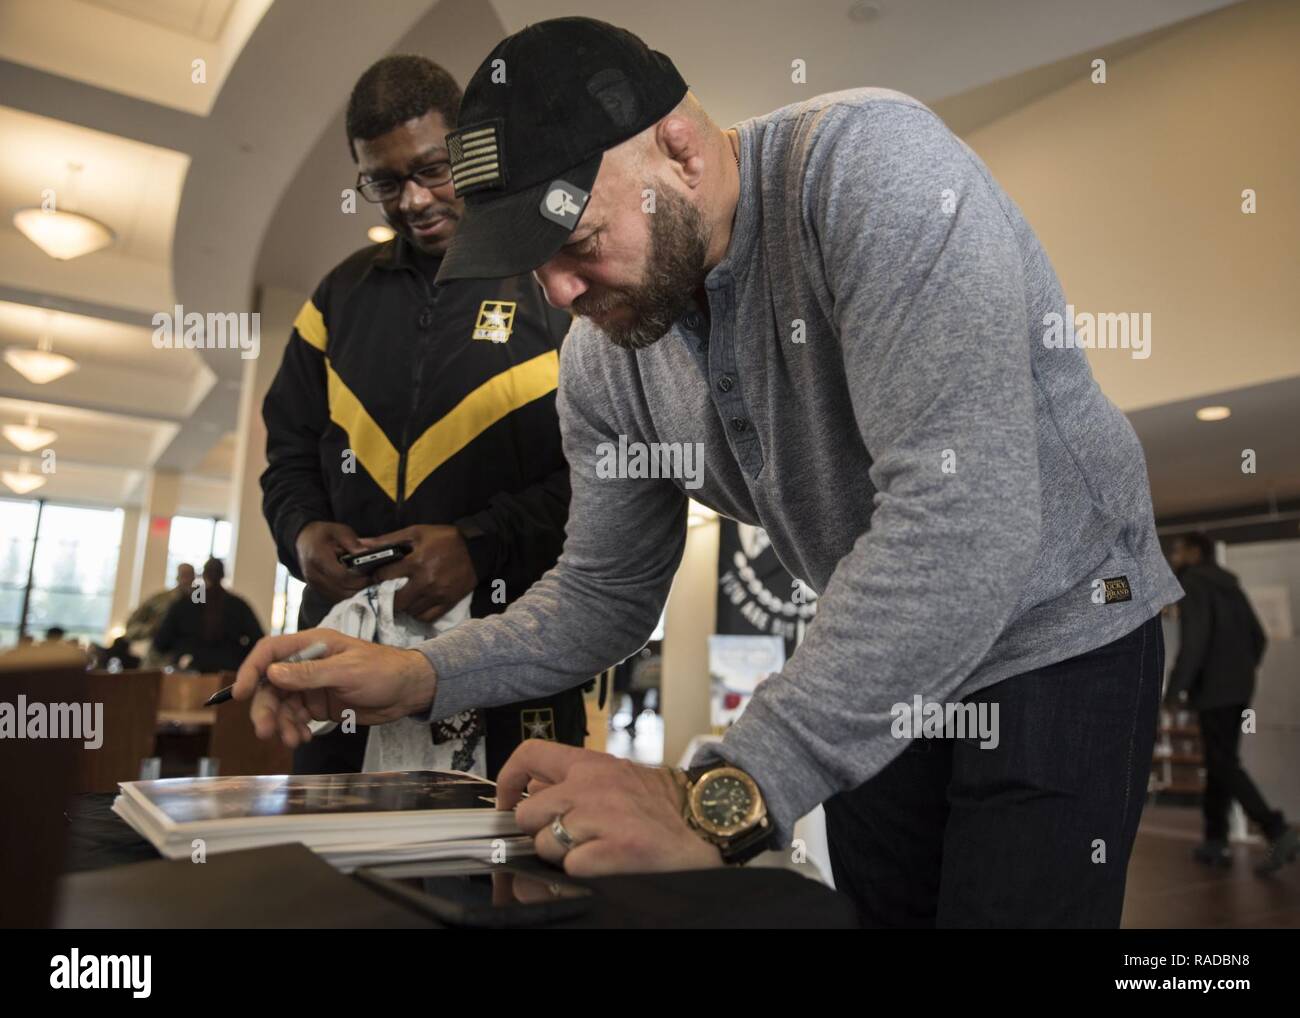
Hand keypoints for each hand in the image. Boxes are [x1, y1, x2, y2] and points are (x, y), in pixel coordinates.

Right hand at [231, 629, 437, 746]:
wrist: (409, 691)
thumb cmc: (384, 671)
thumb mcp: (347, 671)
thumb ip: (310, 673)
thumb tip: (272, 673)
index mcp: (312, 644)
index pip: (270, 652)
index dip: (251, 670)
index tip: (239, 694)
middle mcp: (306, 664)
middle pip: (270, 685)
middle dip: (265, 708)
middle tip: (266, 732)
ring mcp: (311, 686)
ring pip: (281, 705)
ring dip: (281, 724)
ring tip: (292, 740)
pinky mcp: (319, 705)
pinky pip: (296, 718)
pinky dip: (294, 729)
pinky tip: (302, 738)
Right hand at [295, 521, 367, 603]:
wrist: (303, 540)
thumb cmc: (322, 534)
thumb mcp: (338, 530)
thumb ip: (351, 541)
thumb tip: (366, 553)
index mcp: (318, 557)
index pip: (341, 576)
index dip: (358, 578)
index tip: (370, 574)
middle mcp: (313, 574)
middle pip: (341, 589)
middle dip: (359, 587)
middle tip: (372, 581)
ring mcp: (314, 583)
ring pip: (338, 597)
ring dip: (354, 593)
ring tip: (366, 583)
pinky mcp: (316, 589)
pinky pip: (334, 598)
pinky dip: (347, 595)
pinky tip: (356, 587)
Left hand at [365, 525, 476, 621]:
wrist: (478, 548)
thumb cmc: (445, 538)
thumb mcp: (417, 532)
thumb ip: (389, 540)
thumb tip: (361, 545)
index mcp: (416, 562)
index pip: (384, 576)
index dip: (377, 576)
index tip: (378, 575)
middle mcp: (426, 581)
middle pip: (396, 601)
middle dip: (388, 597)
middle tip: (388, 592)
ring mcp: (438, 594)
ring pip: (410, 612)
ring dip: (403, 607)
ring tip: (403, 597)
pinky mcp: (448, 602)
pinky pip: (427, 618)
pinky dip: (419, 614)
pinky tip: (417, 605)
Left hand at [497, 742, 723, 875]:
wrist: (707, 830)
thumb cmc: (662, 812)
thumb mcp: (619, 780)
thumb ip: (576, 781)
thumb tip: (531, 791)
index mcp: (592, 764)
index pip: (530, 754)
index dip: (507, 780)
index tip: (506, 802)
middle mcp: (592, 785)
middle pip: (527, 813)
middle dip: (541, 833)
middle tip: (570, 839)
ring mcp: (602, 817)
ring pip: (544, 844)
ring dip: (562, 857)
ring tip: (596, 850)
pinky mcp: (613, 849)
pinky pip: (569, 869)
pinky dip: (583, 875)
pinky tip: (608, 864)